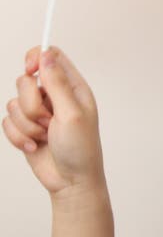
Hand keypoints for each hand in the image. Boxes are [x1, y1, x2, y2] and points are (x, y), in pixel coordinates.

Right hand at [3, 46, 106, 198]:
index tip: (30, 71)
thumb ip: (58, 84)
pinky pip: (7, 122)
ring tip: (45, 137)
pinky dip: (18, 136)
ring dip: (27, 125)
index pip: (50, 56)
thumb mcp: (73, 114)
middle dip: (32, 105)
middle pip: (25, 80)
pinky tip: (35, 146)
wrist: (71, 182)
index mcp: (72, 88)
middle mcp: (55, 96)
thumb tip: (46, 55)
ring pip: (13, 103)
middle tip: (49, 122)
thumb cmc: (80, 149)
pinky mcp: (26, 128)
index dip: (36, 58)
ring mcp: (39, 112)